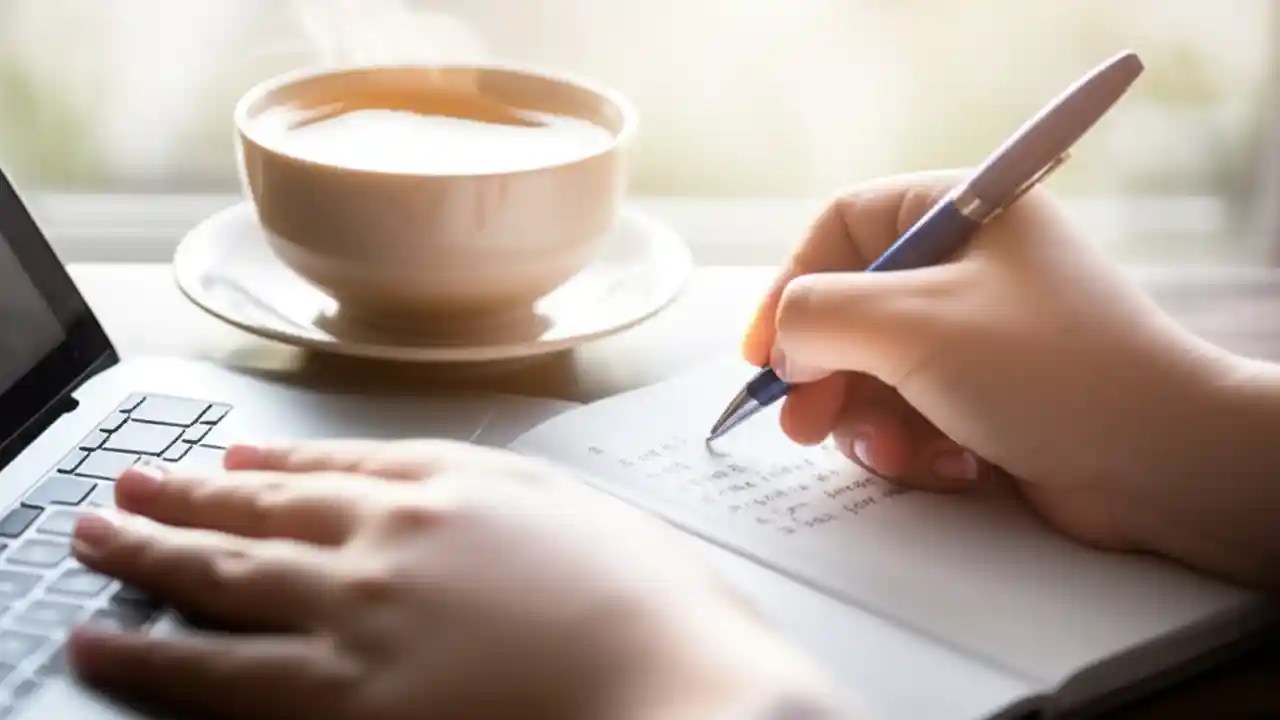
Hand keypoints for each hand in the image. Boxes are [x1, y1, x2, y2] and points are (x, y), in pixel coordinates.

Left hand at [68, 441, 844, 719]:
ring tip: (101, 539)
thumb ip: (495, 491)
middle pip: (262, 508)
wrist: (676, 683)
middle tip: (131, 486)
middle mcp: (391, 534)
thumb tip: (434, 485)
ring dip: (150, 555)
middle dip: (187, 495)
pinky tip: (113, 648)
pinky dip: (157, 658)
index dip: (277, 462)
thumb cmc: (650, 606)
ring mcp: (358, 612)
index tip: (234, 459)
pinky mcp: (343, 700)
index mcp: (455, 483)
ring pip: (224, 577)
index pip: (340, 463)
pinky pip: (223, 676)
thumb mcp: (578, 510)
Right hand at [743, 171, 1279, 583]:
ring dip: (867, 420)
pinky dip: (911, 445)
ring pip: (873, 371)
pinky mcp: (987, 398)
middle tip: (804, 422)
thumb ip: (819, 315)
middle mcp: (968, 267)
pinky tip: (942, 466)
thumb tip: (784, 343)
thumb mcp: (913, 323)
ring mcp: (978, 335)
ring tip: (890, 452)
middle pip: (850, 309)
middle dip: (824, 372)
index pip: (841, 227)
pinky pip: (912, 413)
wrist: (1160, 461)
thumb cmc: (1047, 369)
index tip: (763, 352)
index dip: (789, 284)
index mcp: (962, 212)